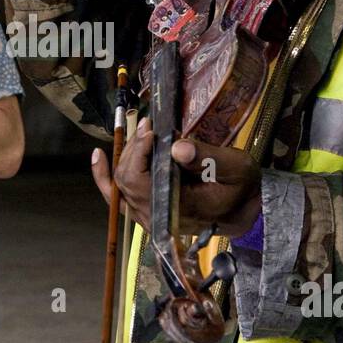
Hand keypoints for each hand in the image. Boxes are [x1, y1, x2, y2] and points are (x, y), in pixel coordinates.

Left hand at [91, 119, 261, 235]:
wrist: (243, 213)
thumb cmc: (241, 189)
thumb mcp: (236, 169)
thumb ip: (209, 158)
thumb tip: (177, 147)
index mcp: (177, 209)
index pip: (140, 182)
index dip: (139, 153)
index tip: (152, 130)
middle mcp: (155, 218)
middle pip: (126, 180)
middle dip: (134, 148)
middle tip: (151, 125)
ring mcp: (147, 217)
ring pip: (120, 185)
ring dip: (126, 155)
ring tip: (143, 133)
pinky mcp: (145, 212)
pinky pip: (117, 197)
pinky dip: (104, 176)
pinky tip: (99, 155)